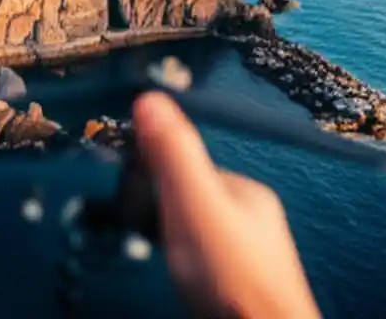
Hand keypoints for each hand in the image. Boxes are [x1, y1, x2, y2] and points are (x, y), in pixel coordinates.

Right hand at [133, 92, 320, 318]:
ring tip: (160, 258)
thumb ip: (173, 154)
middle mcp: (253, 221)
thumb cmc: (234, 280)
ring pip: (194, 234)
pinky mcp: (238, 287)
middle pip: (189, 200)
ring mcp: (248, 256)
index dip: (155, 177)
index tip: (132, 192)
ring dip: (171, 242)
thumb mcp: (195, 205)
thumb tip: (150, 97)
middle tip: (146, 232)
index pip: (188, 166)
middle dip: (161, 213)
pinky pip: (201, 265)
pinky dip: (184, 268)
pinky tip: (179, 279)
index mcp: (246, 192)